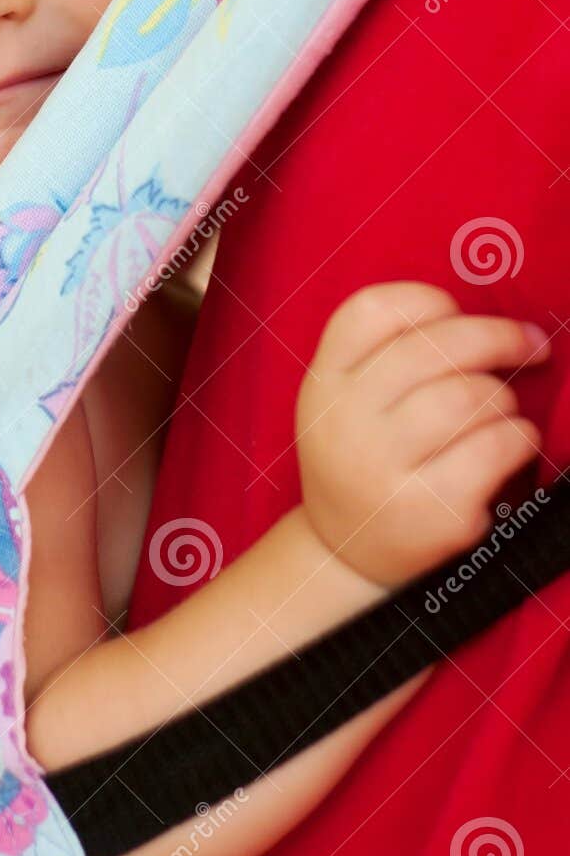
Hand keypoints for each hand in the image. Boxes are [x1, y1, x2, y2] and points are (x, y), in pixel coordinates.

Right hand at [296, 281, 547, 585]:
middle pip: (434, 346)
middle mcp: (345, 420)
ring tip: (504, 409)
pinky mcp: (428, 511)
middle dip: (498, 336)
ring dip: (505, 394)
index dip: (427, 301)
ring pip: (469, 396)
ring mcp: (382, 468)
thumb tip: (486, 319)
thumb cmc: (364, 457)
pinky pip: (495, 447)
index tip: (456, 314)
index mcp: (324, 382)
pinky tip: (515, 442)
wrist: (343, 554)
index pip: (372, 310)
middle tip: (530, 344)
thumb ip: (387, 354)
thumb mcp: (345, 400)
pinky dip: (521, 436)